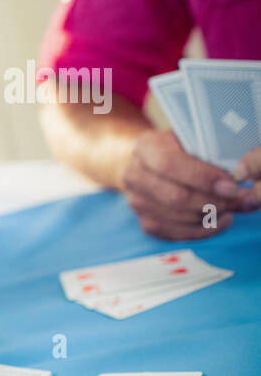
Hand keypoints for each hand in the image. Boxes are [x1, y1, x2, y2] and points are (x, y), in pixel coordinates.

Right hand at [120, 129, 257, 239]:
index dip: (202, 177)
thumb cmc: (181, 150)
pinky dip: (201, 231)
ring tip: (232, 209)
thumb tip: (241, 179)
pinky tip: (218, 221)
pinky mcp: (145, 221)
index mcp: (146, 147)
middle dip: (211, 201)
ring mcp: (136, 201)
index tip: (231, 186)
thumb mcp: (193, 142)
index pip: (169, 164)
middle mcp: (134, 175)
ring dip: (209, 217)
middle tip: (237, 200)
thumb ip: (213, 156)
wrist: (154, 165)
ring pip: (176, 217)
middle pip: (173, 196)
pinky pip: (174, 233)